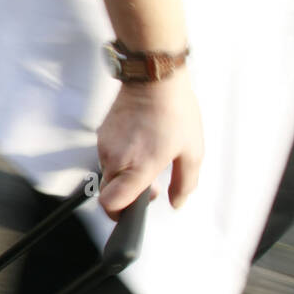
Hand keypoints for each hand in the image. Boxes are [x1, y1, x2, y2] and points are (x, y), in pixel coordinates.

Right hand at [96, 70, 202, 219]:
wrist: (153, 79)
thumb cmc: (174, 111)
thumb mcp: (192, 151)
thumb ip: (185, 183)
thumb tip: (176, 202)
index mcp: (138, 167)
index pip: (112, 204)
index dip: (120, 214)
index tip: (133, 210)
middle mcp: (117, 159)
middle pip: (107, 193)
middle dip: (125, 195)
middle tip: (147, 183)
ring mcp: (106, 147)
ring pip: (107, 174)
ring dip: (123, 175)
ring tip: (146, 157)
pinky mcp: (101, 135)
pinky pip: (106, 156)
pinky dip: (120, 157)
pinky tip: (138, 143)